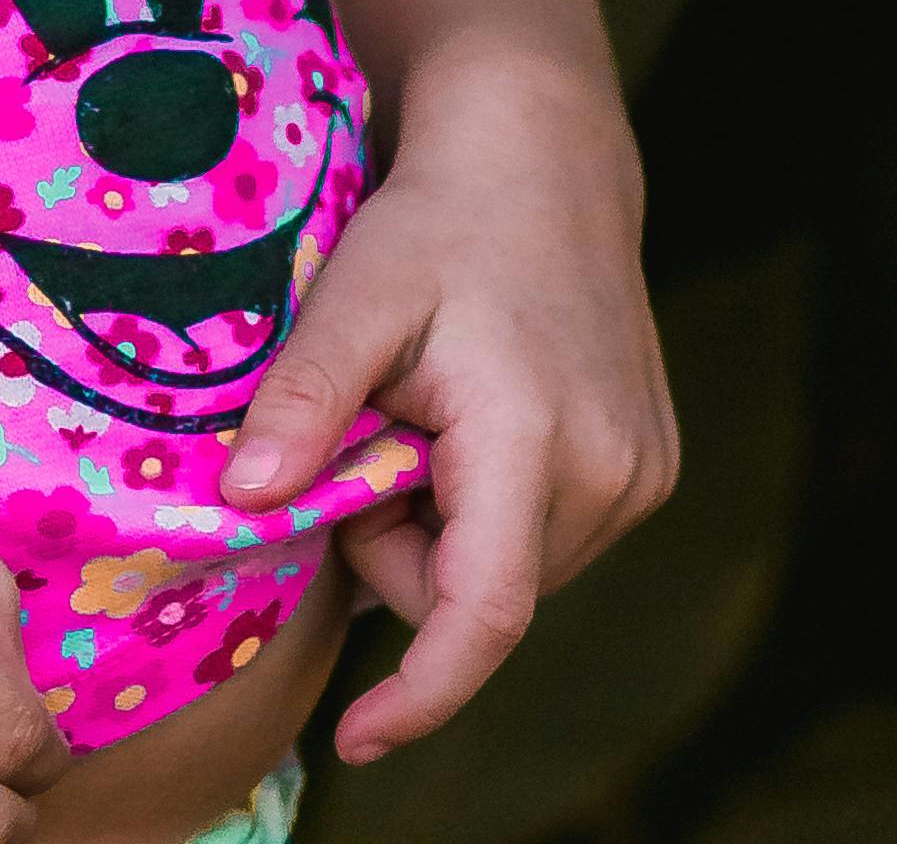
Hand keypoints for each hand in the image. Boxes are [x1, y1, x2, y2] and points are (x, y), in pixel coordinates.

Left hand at [217, 52, 676, 763]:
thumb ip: (305, 401)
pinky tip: (477, 413)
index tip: (355, 742)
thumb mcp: (356, 294)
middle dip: (401, 542)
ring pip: (509, 569)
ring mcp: (642, 476)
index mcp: (533, 435)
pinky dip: (490, 504)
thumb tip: (244, 503)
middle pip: (475, 588)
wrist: (544, 153)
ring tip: (428, 408)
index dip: (422, 693)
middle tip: (373, 428)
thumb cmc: (440, 218)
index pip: (485, 611)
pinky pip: (547, 537)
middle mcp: (609, 472)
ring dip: (447, 522)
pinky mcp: (652, 470)